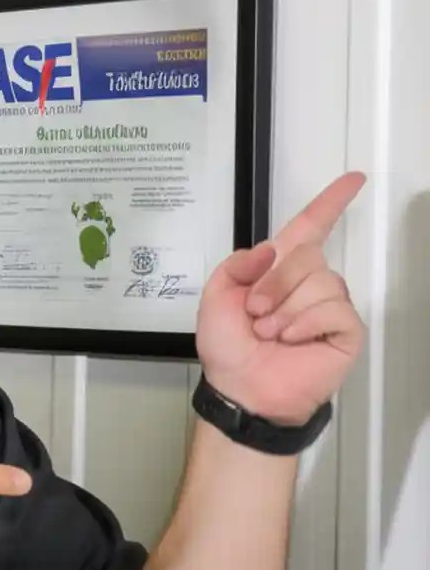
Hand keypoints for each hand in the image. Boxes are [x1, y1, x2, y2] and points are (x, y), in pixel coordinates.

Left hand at [197, 172, 366, 424]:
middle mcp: (308, 282)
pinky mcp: (344, 330)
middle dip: (274, 283)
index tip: (353, 179)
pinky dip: (304, 323)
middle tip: (255, 313)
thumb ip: (236, 265)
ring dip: (285, 308)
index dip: (330, 202)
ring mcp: (329, 305)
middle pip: (306, 254)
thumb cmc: (228, 347)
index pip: (309, 227)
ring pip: (321, 280)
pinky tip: (292, 340)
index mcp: (277, 269)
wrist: (241, 389)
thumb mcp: (215, 297)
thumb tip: (270, 249)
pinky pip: (333, 309)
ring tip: (270, 332)